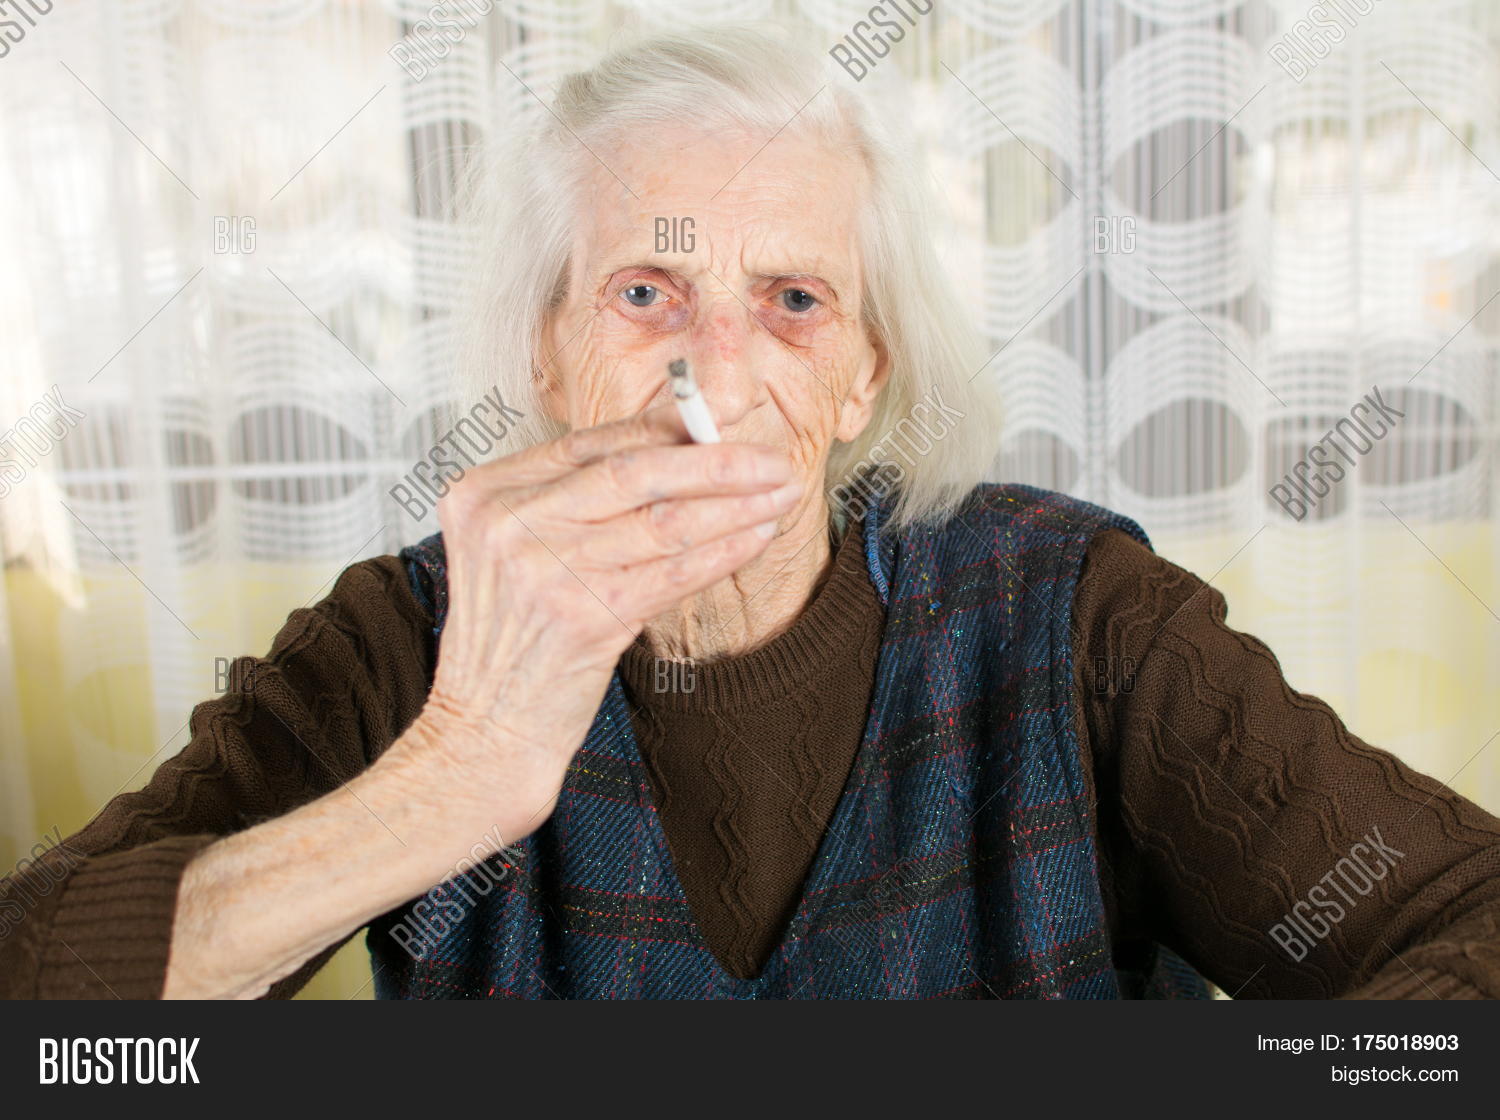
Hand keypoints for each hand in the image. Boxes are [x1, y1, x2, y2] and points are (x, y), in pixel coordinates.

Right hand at [398, 403, 799, 840]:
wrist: (483, 731)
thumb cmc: (514, 641)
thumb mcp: (521, 551)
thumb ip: (579, 497)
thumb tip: (680, 440)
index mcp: (484, 492)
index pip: (592, 443)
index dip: (667, 428)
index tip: (722, 420)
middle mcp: (507, 522)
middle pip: (634, 471)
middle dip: (715, 462)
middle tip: (772, 460)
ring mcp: (542, 568)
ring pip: (663, 521)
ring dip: (735, 506)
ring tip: (780, 496)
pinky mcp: (582, 616)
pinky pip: (673, 572)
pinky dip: (723, 551)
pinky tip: (756, 537)